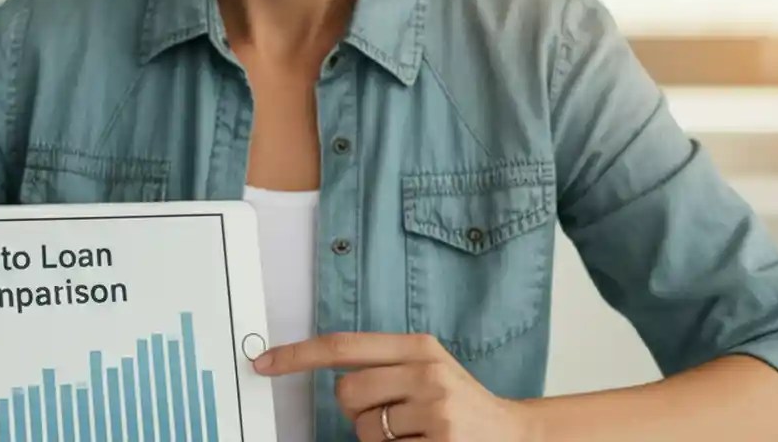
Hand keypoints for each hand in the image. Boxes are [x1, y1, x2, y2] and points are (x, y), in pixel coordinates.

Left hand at [253, 331, 539, 440]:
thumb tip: (331, 377)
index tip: (264, 363)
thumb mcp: (427, 369)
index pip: (344, 345)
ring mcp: (434, 407)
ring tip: (415, 434)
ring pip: (364, 429)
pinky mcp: (439, 439)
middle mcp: (426, 370)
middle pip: (346, 392)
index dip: (298, 355)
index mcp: (419, 346)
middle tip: (392, 417)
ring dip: (380, 439)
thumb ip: (384, 366)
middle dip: (356, 411)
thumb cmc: (459, 405)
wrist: (513, 436)